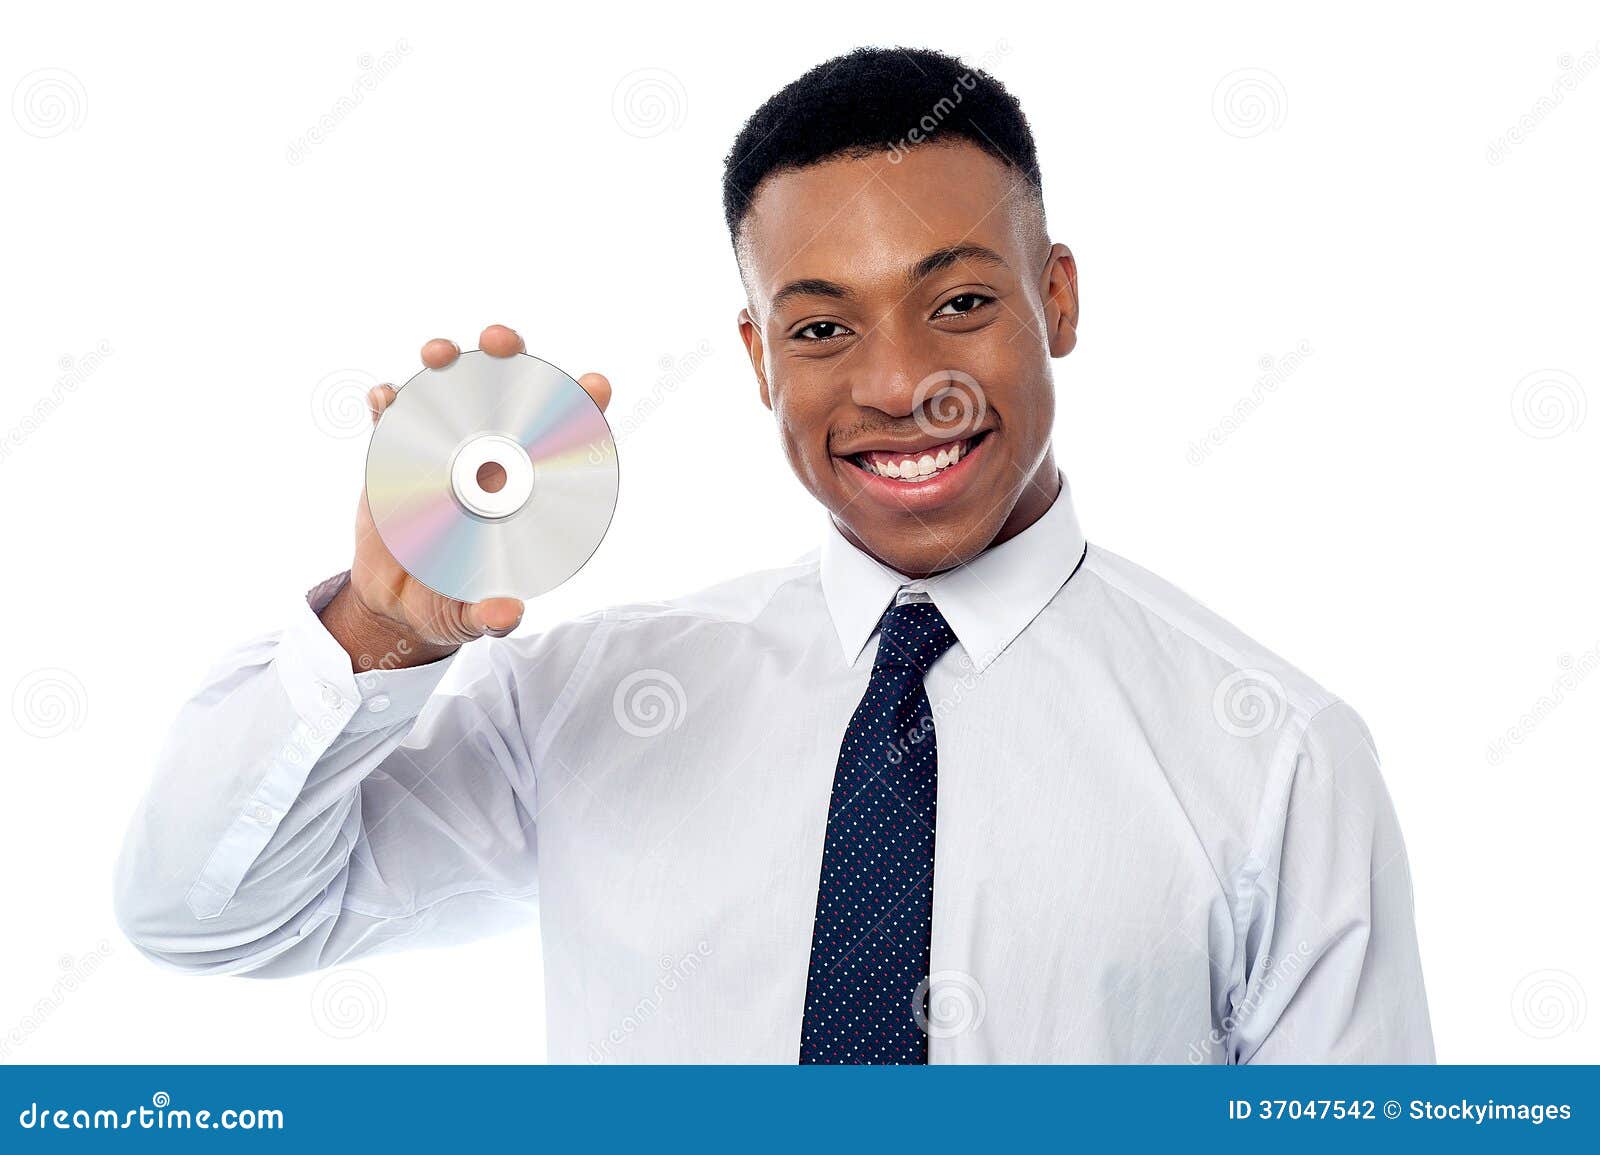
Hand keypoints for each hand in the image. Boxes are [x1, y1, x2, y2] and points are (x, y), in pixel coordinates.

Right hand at [320, 323, 611, 669]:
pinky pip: (390, 419)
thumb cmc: (452, 602)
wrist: (396, 605)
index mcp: (526, 489)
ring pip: (448, 392)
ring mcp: (442, 451)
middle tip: (500, 343)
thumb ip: (490, 615)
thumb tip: (507, 614)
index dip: (584, 405)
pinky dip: (387, 403)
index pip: (564, 437)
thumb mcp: (471, 617)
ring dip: (444, 363)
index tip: (595, 385)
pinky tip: (384, 399)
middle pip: (508, 392)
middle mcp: (490, 458)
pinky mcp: (395, 455)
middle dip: (510, 358)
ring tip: (437, 356)